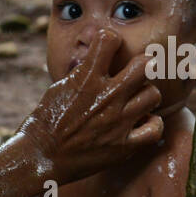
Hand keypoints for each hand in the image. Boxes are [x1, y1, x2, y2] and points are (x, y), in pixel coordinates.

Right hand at [22, 31, 162, 185]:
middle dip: (143, 66)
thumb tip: (100, 59)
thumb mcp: (59, 87)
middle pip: (146, 65)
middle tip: (135, 75)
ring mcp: (118, 121)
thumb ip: (84, 72)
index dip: (110, 42)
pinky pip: (155, 128)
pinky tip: (141, 124)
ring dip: (146, 96)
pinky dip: (151, 125)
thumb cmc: (46, 121)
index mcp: (86, 78)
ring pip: (153, 95)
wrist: (40, 156)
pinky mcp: (124, 145)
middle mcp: (106, 96)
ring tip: (136, 102)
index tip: (108, 50)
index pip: (110, 40)